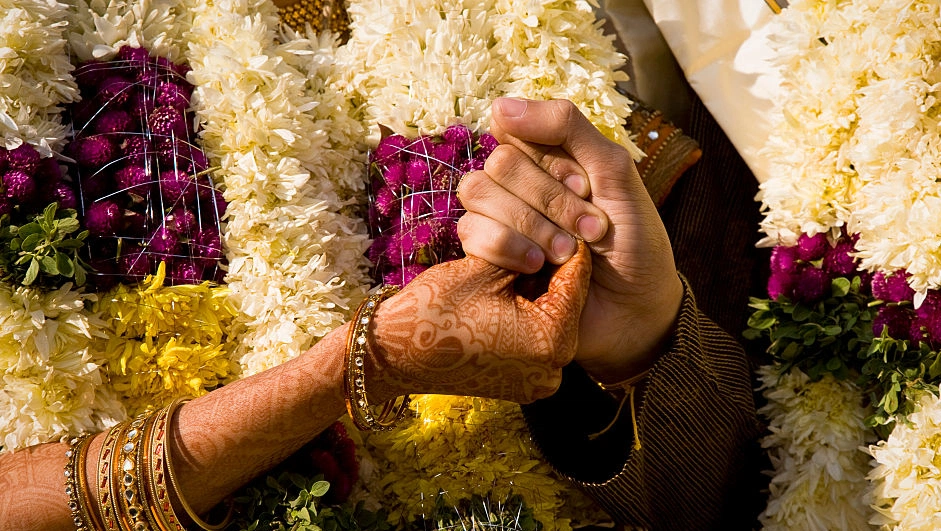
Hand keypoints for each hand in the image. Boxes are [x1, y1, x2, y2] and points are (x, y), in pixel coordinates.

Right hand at [368, 241, 590, 403]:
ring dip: (542, 290)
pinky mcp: (521, 385)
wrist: (393, 354)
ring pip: (553, 319)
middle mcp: (553, 370)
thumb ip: (529, 246)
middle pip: (567, 300)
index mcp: (552, 341)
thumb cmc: (434, 308)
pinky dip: (529, 314)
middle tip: (548, 234)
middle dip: (553, 267)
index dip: (567, 241)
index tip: (566, 216)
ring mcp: (537, 383)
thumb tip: (557, 229)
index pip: (576, 276)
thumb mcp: (488, 266)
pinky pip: (537, 340)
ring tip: (527, 259)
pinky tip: (512, 289)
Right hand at [457, 98, 683, 382]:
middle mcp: (517, 185)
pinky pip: (470, 233)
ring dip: (530, 224)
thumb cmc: (633, 243)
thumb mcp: (614, 172)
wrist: (635, 311)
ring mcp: (498, 221)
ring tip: (566, 253)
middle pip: (498, 162)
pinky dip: (508, 248)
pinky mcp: (484, 260)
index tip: (586, 185)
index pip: (516, 128)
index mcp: (547, 158)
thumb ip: (566, 127)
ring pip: (478, 193)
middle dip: (548, 198)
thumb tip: (498, 105)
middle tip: (588, 228)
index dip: (549, 157)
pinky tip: (537, 268)